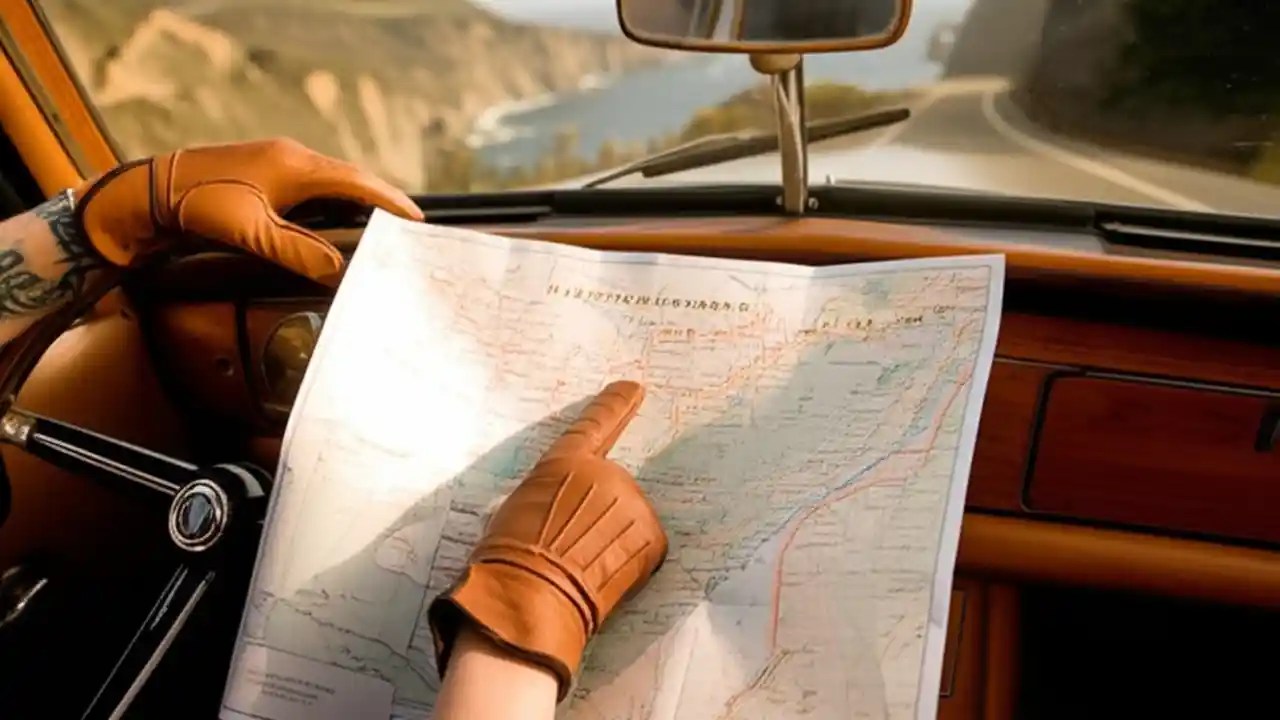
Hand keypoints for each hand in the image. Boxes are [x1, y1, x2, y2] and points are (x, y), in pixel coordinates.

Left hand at [73, 138, 422, 284]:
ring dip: (359, 200)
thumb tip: (340, 271)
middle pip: (351, 177)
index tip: (416, 218)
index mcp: (296, 166)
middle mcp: (292, 156)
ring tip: (382, 224)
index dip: (390, 200)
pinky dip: (335, 200)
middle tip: (407, 225)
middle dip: (381, 200)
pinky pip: (315, 183)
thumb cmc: (199, 205)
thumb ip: (298, 252)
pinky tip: (338, 218)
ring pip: (333, 180)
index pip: (358, 181)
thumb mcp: (252, 233)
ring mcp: (278, 160)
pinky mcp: (266, 170)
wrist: (151, 188)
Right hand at [428, 380, 667, 700]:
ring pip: (627, 522)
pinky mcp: (651, 536)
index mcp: (562, 464)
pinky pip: (644, 550)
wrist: (530, 598)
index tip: (635, 387)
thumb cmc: (508, 560)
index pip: (594, 426)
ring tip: (583, 570)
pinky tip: (604, 580)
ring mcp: (631, 503)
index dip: (615, 405)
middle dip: (599, 517)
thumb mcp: (516, 512)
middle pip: (611, 491)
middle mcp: (603, 474)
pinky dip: (630, 565)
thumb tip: (559, 510)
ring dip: (612, 542)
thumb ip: (547, 497)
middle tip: (572, 551)